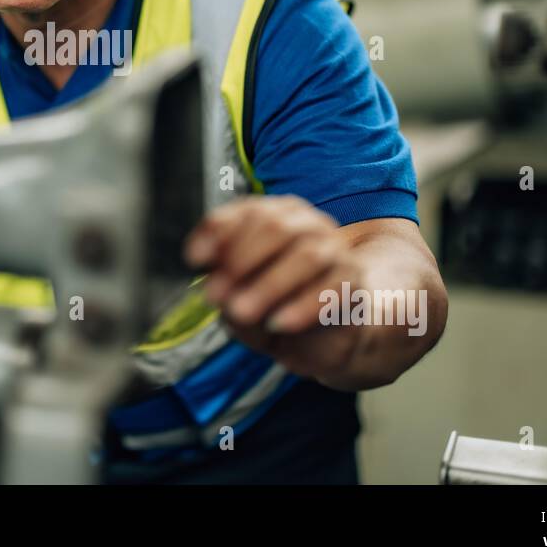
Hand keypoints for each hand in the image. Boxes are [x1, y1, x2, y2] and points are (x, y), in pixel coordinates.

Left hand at [184, 196, 362, 384]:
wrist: (323, 335)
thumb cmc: (273, 303)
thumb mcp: (239, 293)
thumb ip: (224, 283)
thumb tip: (215, 286)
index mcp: (275, 214)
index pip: (246, 211)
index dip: (218, 231)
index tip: (195, 260)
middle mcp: (306, 223)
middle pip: (275, 226)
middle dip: (240, 260)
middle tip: (214, 295)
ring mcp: (333, 249)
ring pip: (306, 256)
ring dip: (269, 285)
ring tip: (241, 312)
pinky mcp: (352, 281)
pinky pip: (332, 288)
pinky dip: (302, 306)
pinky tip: (279, 324)